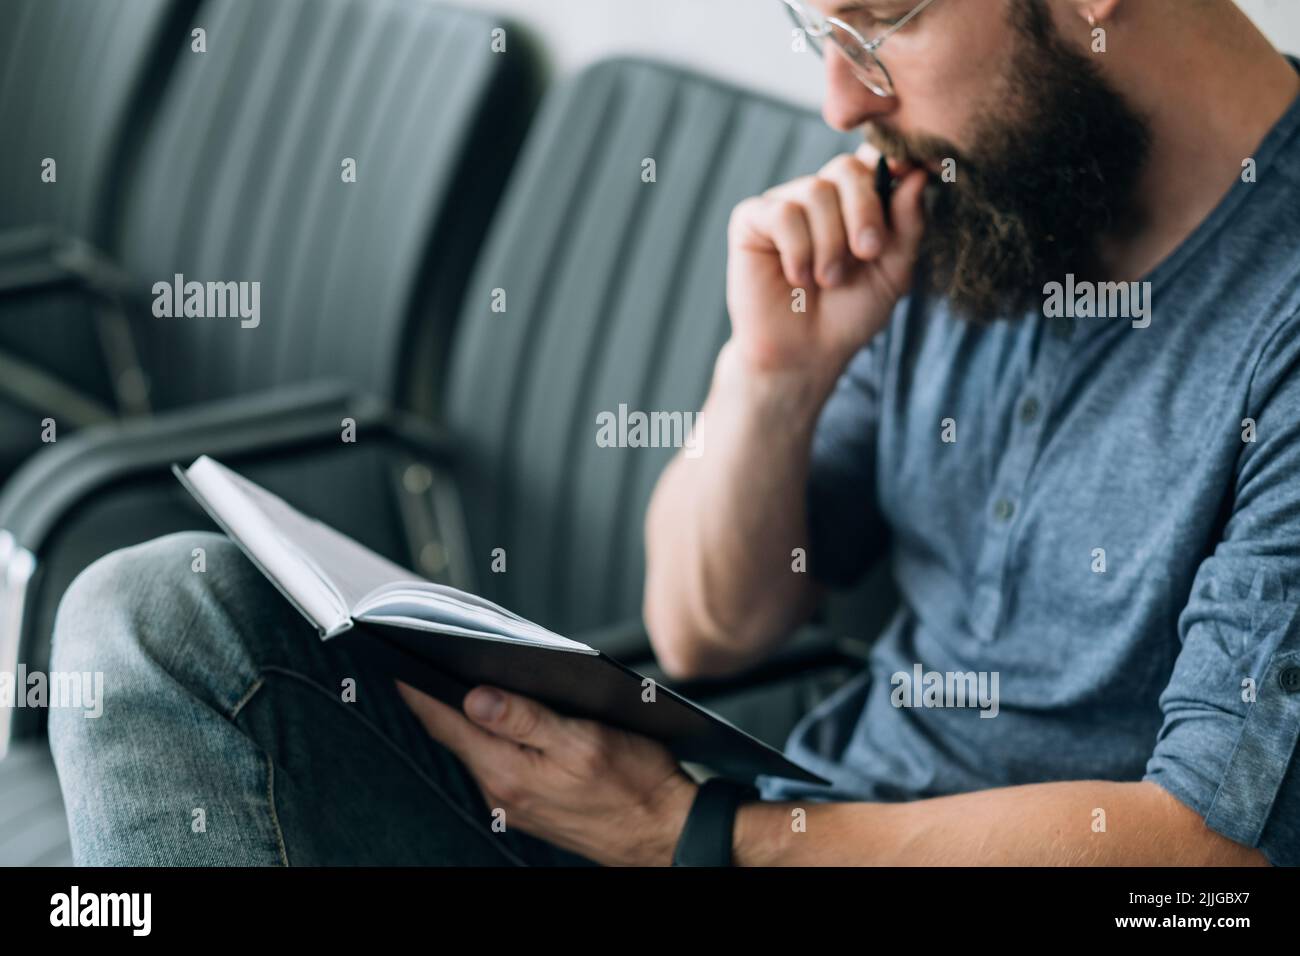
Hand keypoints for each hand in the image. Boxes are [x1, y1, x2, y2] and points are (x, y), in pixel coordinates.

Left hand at [396, 681, 698, 865]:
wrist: (665, 832)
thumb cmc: (636, 785)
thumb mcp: (583, 739)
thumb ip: (526, 718)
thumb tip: (476, 698)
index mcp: (509, 771)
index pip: (447, 724)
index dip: (420, 692)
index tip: (397, 663)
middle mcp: (503, 792)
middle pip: (456, 737)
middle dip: (439, 701)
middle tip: (423, 663)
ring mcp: (515, 804)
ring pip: (477, 752)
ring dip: (466, 721)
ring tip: (459, 684)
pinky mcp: (531, 808)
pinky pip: (498, 766)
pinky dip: (491, 741)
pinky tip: (502, 724)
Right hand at [725, 143, 926, 381]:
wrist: (806, 354)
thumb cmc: (849, 313)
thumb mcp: (894, 271)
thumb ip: (908, 225)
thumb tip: (916, 174)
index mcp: (854, 201)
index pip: (872, 160)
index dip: (889, 165)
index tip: (904, 184)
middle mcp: (819, 196)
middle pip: (846, 169)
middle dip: (864, 210)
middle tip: (868, 252)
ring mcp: (783, 205)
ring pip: (815, 191)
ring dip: (830, 243)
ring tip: (828, 279)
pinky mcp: (751, 220)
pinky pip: (782, 214)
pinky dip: (798, 249)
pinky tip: (799, 277)